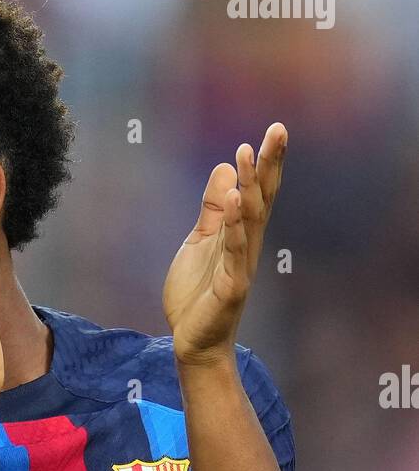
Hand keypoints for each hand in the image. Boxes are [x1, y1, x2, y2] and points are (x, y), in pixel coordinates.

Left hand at [163, 123, 287, 364]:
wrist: (193, 341)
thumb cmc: (198, 294)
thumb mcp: (200, 242)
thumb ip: (212, 210)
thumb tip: (225, 168)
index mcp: (240, 234)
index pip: (258, 192)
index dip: (266, 162)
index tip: (275, 130)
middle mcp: (248, 245)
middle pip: (262, 199)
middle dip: (269, 165)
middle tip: (278, 129)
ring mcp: (241, 265)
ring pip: (249, 220)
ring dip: (249, 187)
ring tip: (247, 154)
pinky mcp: (230, 286)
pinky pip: (233, 251)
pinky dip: (233, 225)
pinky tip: (233, 200)